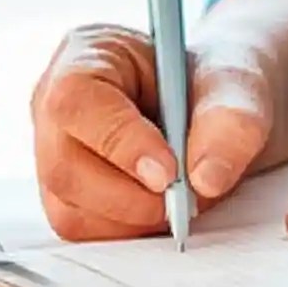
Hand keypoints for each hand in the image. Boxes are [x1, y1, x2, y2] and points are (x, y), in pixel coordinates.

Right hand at [31, 23, 276, 239]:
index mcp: (85, 55)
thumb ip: (230, 121)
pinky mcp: (62, 194)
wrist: (210, 104)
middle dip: (133, 197)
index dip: (119, 143)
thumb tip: (206, 179)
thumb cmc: (212, 81)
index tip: (169, 172)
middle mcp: (53, 106)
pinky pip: (83, 231)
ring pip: (70, 211)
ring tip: (178, 193)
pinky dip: (128, 230)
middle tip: (186, 195)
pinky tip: (157, 204)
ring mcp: (51, 153)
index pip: (76, 102)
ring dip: (134, 219)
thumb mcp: (236, 83)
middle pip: (64, 169)